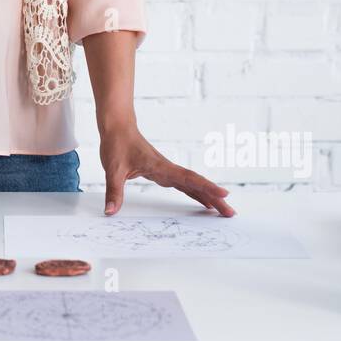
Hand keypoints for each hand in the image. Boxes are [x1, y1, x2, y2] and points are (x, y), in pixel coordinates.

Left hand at [99, 121, 234, 217]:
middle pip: (196, 184)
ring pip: (192, 185)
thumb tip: (110, 212)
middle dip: (214, 198)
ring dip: (208, 197)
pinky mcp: (163, 172)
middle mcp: (167, 169)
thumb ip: (114, 192)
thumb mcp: (112, 169)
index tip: (223, 194)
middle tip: (230, 213)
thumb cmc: (117, 143)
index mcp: (160, 167)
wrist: (118, 126)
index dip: (206, 188)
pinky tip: (203, 202)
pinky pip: (184, 185)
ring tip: (223, 211)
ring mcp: (167, 170)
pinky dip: (195, 193)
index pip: (188, 179)